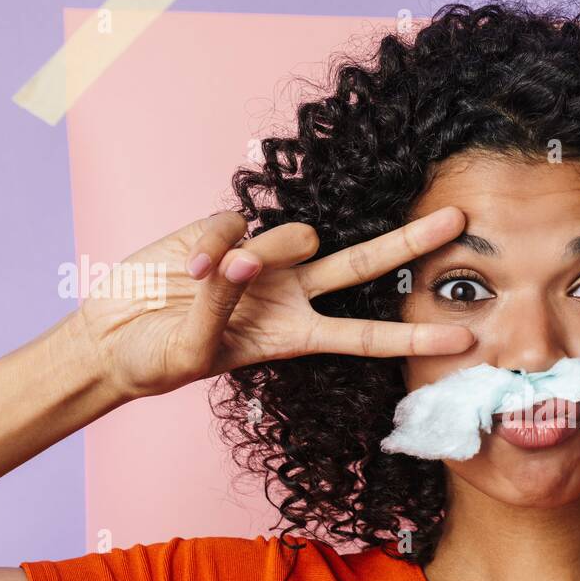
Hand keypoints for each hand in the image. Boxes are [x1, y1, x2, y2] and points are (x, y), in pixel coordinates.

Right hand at [72, 209, 475, 400]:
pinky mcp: (223, 231)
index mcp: (295, 336)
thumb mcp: (194, 354)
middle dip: (410, 243)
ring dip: (265, 254)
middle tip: (458, 220)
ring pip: (297, 237)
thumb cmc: (159, 360)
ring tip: (208, 280)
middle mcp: (290, 294)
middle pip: (364, 265)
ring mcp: (260, 261)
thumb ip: (221, 311)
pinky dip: (214, 243)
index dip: (415, 336)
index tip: (467, 337)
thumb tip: (239, 264)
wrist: (113, 339)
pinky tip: (187, 269)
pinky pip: (235, 223)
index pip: (367, 337)